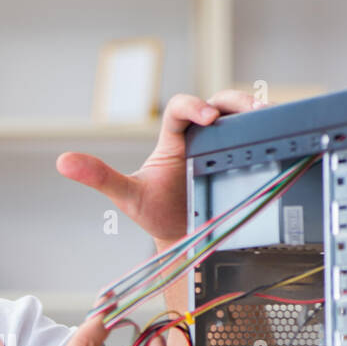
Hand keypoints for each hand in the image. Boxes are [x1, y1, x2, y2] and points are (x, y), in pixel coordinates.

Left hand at [56, 89, 262, 247]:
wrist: (183, 244)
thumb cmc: (155, 215)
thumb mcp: (127, 196)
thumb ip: (99, 177)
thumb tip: (63, 162)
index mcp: (173, 140)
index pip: (180, 109)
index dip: (193, 105)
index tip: (205, 117)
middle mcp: (200, 141)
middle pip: (219, 104)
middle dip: (234, 101)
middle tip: (248, 110)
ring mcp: (224, 152)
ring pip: (242, 121)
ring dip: (257, 115)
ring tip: (269, 119)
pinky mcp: (244, 165)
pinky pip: (258, 144)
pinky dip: (271, 137)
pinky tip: (283, 139)